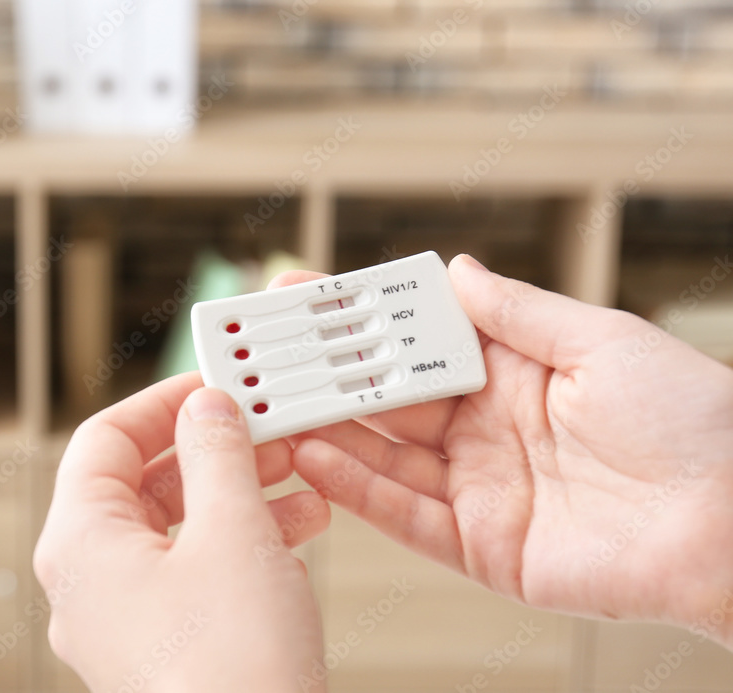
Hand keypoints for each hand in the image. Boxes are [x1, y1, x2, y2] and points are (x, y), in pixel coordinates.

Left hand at [33, 373, 330, 692]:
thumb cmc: (230, 671)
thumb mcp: (232, 531)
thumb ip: (217, 455)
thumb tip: (207, 409)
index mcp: (80, 544)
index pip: (105, 440)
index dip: (162, 403)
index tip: (211, 384)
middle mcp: (89, 583)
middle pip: (144, 483)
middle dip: (213, 450)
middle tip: (264, 428)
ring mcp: (124, 620)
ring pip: (177, 527)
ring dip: (237, 493)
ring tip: (296, 476)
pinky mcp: (164, 646)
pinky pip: (195, 570)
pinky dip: (241, 540)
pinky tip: (296, 527)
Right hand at [276, 255, 732, 648]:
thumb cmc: (694, 421)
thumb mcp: (602, 341)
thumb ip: (517, 313)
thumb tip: (456, 272)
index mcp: (514, 376)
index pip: (416, 342)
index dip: (360, 320)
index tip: (302, 296)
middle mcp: (486, 431)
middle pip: (386, 400)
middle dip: (324, 376)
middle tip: (262, 352)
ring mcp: (478, 489)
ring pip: (382, 456)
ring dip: (324, 430)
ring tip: (268, 404)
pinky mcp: (479, 546)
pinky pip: (404, 514)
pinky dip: (356, 488)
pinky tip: (313, 457)